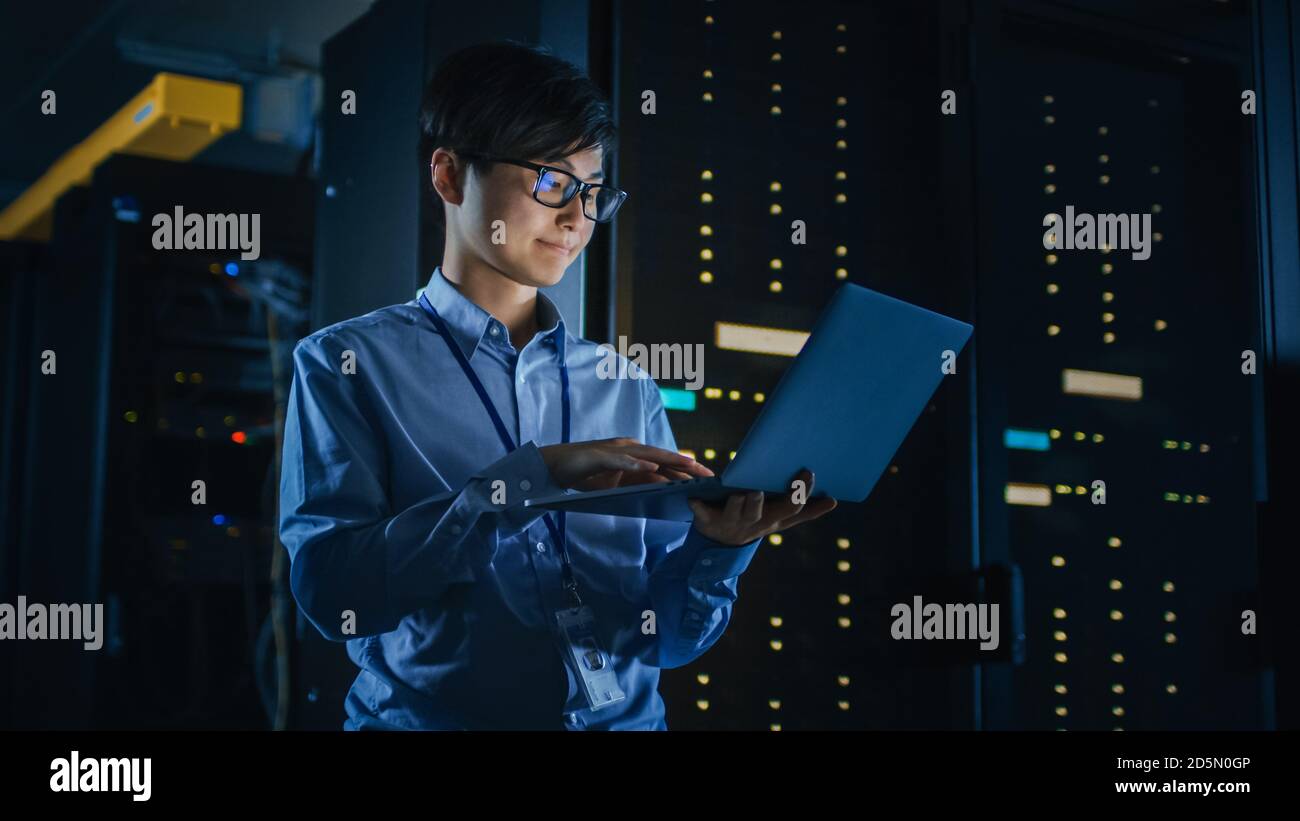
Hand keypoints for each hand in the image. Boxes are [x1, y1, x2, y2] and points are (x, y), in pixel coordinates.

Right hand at [539, 437, 714, 491]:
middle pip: (662, 457)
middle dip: (687, 465)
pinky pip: (621, 460)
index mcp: (633, 456)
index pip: (664, 464)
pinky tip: (652, 468)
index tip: (707, 480)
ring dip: (669, 460)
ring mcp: (614, 451)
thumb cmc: (585, 475)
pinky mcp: (599, 456)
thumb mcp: (616, 484)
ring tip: (690, 466)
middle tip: (709, 475)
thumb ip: (637, 484)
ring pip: (647, 455)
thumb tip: (662, 492)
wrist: (554, 468)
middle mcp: (627, 449)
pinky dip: (637, 463)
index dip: (686, 471)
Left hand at [687, 468, 836, 545]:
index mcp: (772, 519)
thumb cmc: (755, 521)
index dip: (801, 495)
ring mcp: (731, 522)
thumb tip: (833, 501)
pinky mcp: (708, 521)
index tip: (810, 475)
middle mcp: (754, 522)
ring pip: (737, 512)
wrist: (721, 543)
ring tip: (741, 493)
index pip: (791, 510)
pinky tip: (693, 499)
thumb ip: (804, 510)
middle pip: (762, 512)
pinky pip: (703, 514)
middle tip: (762, 489)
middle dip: (763, 501)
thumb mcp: (779, 519)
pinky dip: (698, 507)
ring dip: (738, 503)